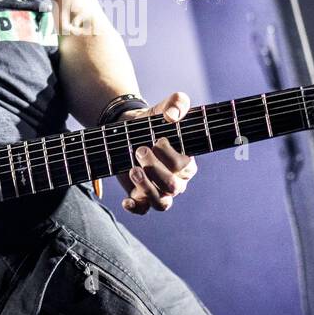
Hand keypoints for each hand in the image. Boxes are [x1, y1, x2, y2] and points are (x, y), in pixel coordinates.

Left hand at [115, 92, 197, 214]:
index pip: (184, 166)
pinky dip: (135, 208)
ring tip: (133, 170)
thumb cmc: (153, 122)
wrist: (128, 130)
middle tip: (140, 149)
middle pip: (173, 186)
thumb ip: (177, 103)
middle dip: (155, 169)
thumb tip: (173, 116)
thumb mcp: (165, 107)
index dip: (171, 155)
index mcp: (187, 163)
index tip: (158, 139)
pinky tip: (126, 200)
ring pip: (161, 203)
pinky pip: (143, 210)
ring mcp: (160, 192)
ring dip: (147, 188)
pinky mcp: (142, 197)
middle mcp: (177, 182)